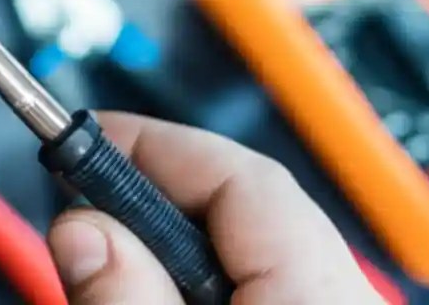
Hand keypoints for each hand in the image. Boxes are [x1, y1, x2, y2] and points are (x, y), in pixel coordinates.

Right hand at [47, 113, 384, 303]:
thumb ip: (129, 301)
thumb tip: (82, 227)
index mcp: (323, 300)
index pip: (245, 178)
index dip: (155, 146)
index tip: (82, 139)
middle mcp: (348, 302)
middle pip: (249, 209)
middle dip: (155, 196)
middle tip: (81, 202)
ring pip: (251, 248)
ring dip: (171, 242)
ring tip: (109, 260)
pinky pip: (265, 283)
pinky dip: (202, 281)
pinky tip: (157, 292)